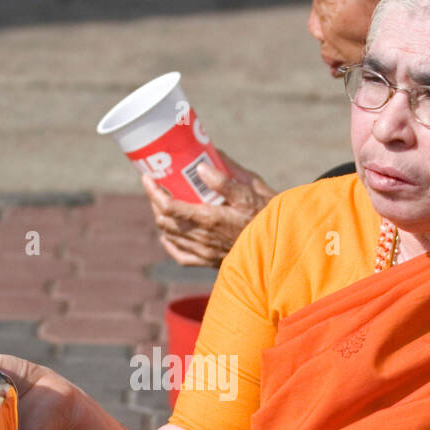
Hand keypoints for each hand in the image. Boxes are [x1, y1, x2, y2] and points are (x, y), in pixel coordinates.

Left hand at [143, 149, 276, 267]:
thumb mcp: (251, 192)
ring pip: (170, 236)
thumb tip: (200, 167)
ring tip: (162, 203)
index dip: (153, 192)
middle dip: (155, 202)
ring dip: (161, 219)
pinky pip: (181, 256)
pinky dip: (170, 244)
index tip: (148, 177)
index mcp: (209, 218)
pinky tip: (168, 235)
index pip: (169, 206)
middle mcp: (202, 238)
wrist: (281, 246)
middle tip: (156, 185)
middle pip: (164, 221)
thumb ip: (225, 180)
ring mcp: (204, 252)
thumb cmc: (267, 215)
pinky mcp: (209, 262)